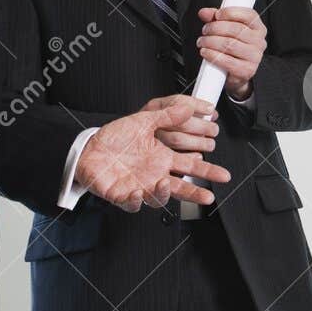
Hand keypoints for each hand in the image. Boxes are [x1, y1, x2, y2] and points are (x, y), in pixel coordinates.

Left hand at [75, 101, 231, 212]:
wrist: (89, 148)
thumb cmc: (115, 137)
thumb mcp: (143, 121)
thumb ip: (166, 116)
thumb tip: (187, 107)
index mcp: (162, 158)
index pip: (190, 166)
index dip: (207, 171)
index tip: (222, 174)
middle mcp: (154, 175)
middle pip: (180, 187)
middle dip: (195, 193)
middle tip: (209, 195)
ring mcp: (139, 186)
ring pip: (158, 198)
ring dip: (163, 194)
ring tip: (166, 183)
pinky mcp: (121, 194)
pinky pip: (131, 202)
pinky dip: (136, 200)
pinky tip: (139, 191)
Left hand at [197, 7, 265, 98]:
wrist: (237, 73)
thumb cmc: (233, 49)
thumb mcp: (226, 30)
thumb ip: (216, 19)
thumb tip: (204, 12)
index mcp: (258, 28)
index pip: (249, 15)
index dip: (230, 13)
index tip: (217, 15)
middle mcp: (259, 41)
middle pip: (236, 29)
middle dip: (215, 28)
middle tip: (205, 30)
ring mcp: (255, 57)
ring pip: (229, 44)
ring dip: (210, 41)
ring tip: (202, 42)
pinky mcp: (247, 70)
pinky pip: (227, 61)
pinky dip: (212, 55)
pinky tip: (205, 52)